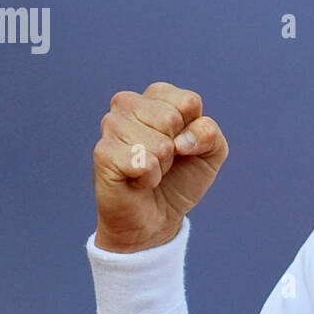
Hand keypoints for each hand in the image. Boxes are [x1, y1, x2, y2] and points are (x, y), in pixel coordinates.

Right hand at [92, 82, 227, 251]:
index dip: (193, 132)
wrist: (157, 218)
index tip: (181, 146)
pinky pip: (143, 162)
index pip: (188, 102)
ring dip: (162, 165)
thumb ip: (210, 133)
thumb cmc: (180, 179)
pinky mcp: (103, 153)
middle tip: (163, 161)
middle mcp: (128, 104)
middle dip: (176, 149)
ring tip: (149, 170)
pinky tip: (138, 181)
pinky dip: (149, 178)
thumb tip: (180, 141)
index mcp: (155, 96)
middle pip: (171, 119)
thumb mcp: (211, 153)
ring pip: (159, 143)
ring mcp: (111, 126)